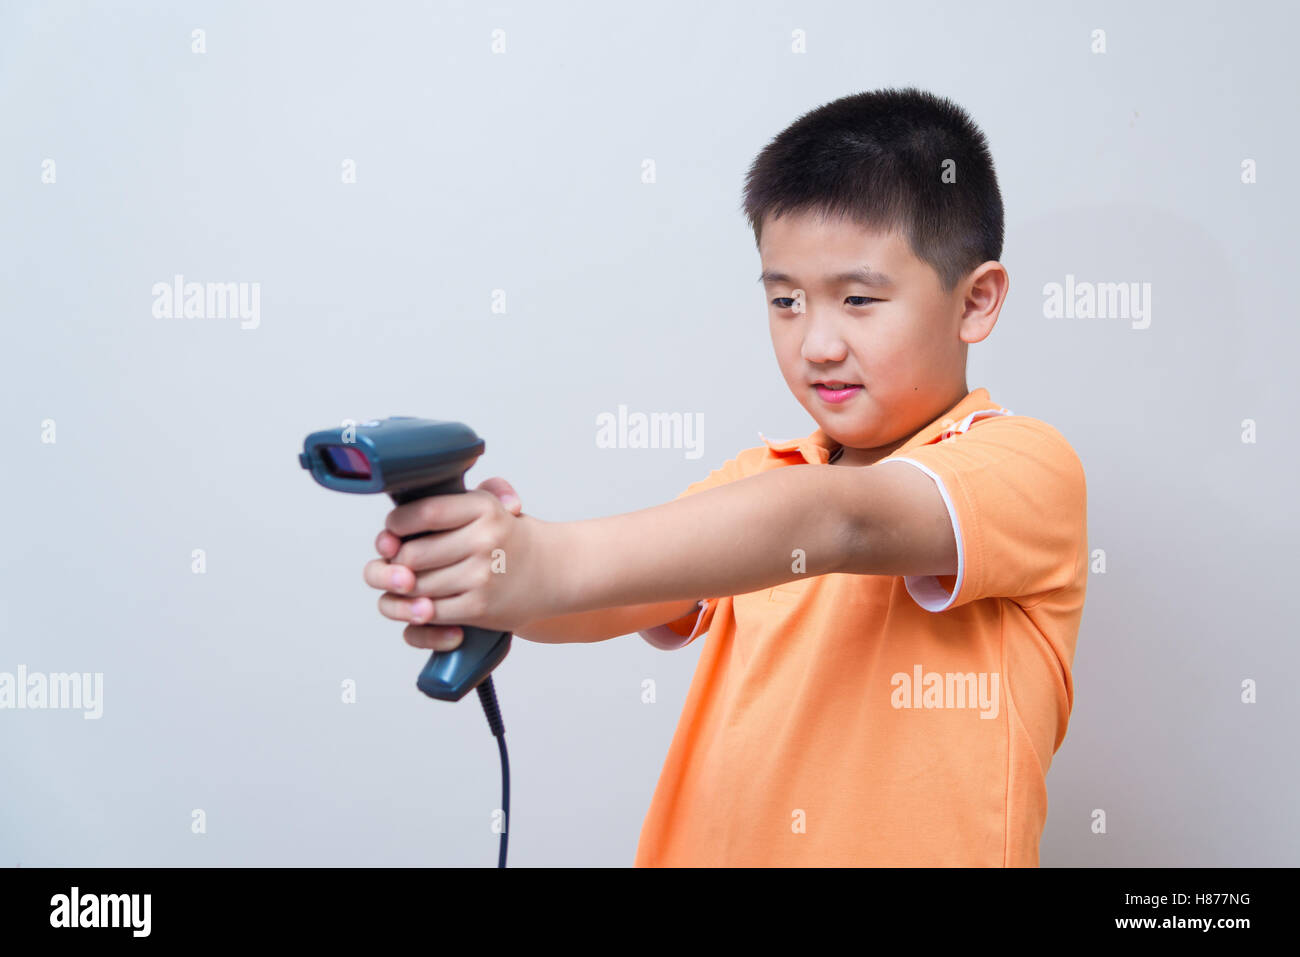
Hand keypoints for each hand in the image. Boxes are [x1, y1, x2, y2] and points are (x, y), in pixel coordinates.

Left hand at [363, 477, 536, 650]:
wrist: (553, 571)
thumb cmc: (509, 537)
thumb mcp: (492, 501)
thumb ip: (449, 495)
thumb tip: (413, 520)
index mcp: (483, 508)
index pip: (425, 513)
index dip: (398, 524)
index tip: (393, 530)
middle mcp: (484, 540)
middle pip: (412, 555)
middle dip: (397, 562)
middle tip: (399, 562)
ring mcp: (482, 576)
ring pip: (417, 586)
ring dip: (405, 589)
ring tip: (411, 582)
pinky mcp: (480, 607)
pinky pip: (432, 611)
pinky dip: (421, 610)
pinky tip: (426, 602)